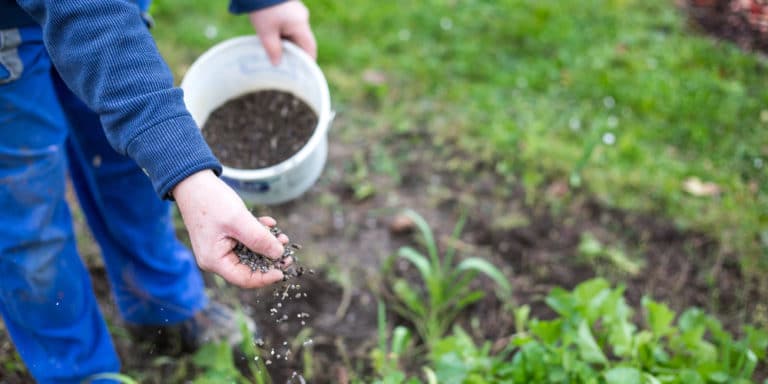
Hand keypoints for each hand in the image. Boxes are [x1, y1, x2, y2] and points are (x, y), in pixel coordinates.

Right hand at [172, 170, 289, 287]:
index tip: (283, 270)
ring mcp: (220, 247)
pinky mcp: (224, 236)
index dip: (265, 277)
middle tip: (286, 248)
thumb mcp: (239, 220)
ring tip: (281, 235)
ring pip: (249, 253)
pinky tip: (268, 222)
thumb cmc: (211, 201)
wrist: (194, 182)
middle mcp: (216, 258)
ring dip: (266, 244)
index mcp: (214, 260)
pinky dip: (258, 233)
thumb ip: (259, 239)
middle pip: (248, 267)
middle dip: (269, 258)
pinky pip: (245, 240)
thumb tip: (279, 254)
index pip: (244, 279)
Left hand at [249, 1, 316, 64]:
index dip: (307, 62)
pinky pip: (289, 25)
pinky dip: (284, 34)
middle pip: (302, 42)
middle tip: (285, 66)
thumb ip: (273, 49)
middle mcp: (302, 19)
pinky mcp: (288, 7)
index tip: (301, 73)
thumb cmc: (263, 8)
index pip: (310, 49)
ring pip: (295, 34)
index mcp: (300, 25)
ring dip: (288, 44)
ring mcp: (296, 12)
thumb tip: (277, 64)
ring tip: (276, 54)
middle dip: (295, 54)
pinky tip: (273, 38)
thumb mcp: (266, 32)